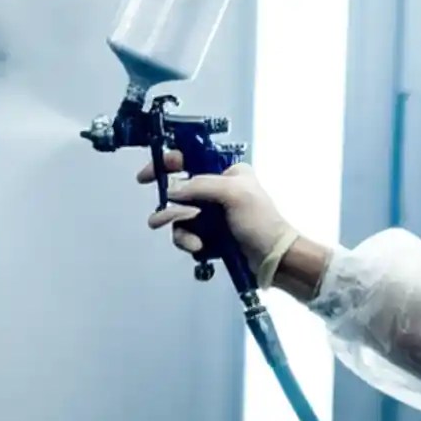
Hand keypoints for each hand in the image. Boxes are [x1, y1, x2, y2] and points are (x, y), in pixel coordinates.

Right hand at [137, 151, 295, 267]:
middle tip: (164, 221)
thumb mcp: (234, 194)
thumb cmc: (260, 221)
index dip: (166, 165)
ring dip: (181, 230)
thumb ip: (201, 186)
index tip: (146, 177)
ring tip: (194, 241)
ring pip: (178, 218)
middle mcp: (216, 190)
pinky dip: (189, 242)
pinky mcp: (208, 235)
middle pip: (177, 193)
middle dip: (172, 209)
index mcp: (226, 172)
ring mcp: (211, 214)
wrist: (274, 259)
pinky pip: (185, 234)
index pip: (189, 161)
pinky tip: (201, 248)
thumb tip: (171, 191)